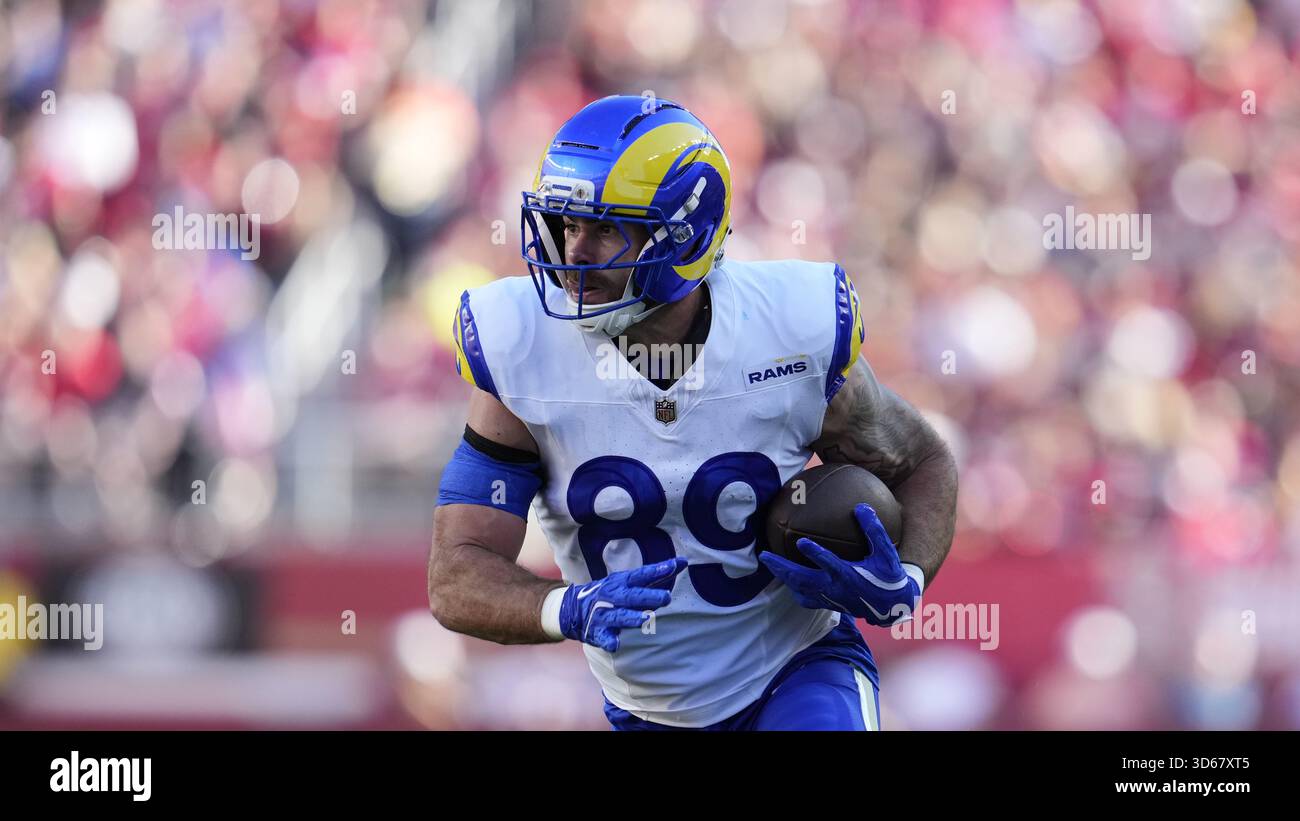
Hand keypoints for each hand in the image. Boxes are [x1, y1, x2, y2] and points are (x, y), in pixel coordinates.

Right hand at [558, 557, 687, 650]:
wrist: (573, 608)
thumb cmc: (611, 593)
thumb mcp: (628, 581)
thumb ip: (655, 575)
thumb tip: (683, 562)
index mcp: (622, 582)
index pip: (643, 575)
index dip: (659, 570)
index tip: (676, 565)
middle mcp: (613, 596)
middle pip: (633, 596)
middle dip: (649, 597)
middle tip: (666, 597)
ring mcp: (605, 614)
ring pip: (619, 616)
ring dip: (632, 618)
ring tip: (646, 619)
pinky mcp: (598, 631)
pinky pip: (604, 637)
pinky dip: (609, 640)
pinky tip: (615, 644)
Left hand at [759, 503, 921, 626]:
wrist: (891, 606)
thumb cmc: (888, 576)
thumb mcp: (886, 553)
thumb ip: (874, 531)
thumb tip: (862, 507)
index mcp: (850, 575)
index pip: (830, 564)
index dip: (816, 554)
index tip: (801, 542)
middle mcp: (836, 588)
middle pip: (803, 579)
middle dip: (782, 568)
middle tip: (764, 555)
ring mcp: (830, 598)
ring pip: (800, 589)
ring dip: (783, 576)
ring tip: (769, 563)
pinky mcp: (829, 604)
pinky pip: (807, 599)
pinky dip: (795, 589)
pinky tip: (788, 581)